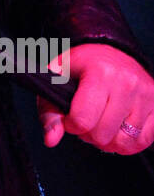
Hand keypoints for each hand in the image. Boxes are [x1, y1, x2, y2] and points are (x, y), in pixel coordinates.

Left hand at [38, 43, 153, 153]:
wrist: (112, 52)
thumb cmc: (82, 67)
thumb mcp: (58, 81)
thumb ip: (50, 112)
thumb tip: (51, 140)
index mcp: (100, 72)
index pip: (82, 120)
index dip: (71, 124)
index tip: (70, 115)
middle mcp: (126, 82)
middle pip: (102, 135)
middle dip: (88, 134)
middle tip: (87, 119)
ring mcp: (145, 94)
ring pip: (123, 141)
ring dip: (108, 141)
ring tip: (101, 124)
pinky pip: (142, 141)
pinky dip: (127, 143)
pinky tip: (117, 130)